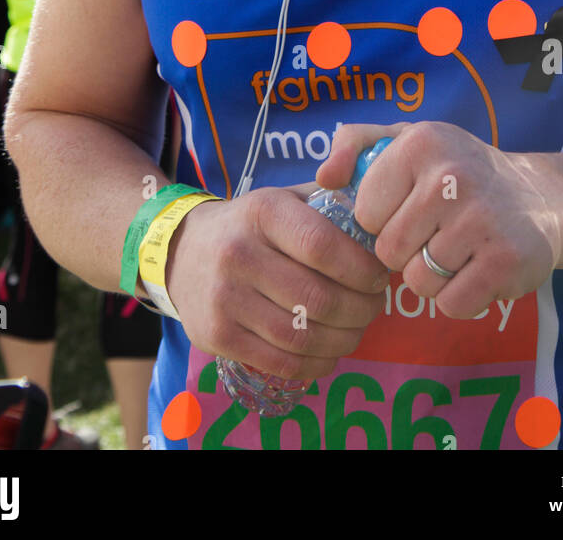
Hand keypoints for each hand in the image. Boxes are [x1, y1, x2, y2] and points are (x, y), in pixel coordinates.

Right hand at [163, 185, 388, 379]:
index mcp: (263, 212)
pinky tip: (329, 352)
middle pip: (317, 298)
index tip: (379, 276)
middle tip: (374, 307)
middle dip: (361, 309)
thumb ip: (329, 201)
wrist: (181, 251)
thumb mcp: (282, 199)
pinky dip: (316, 364)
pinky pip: (280, 363)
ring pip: (301, 337)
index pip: (322, 245)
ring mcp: (224, 299)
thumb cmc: (249, 226)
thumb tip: (381, 213)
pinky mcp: (216, 336)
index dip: (361, 268)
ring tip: (356, 330)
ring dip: (343, 340)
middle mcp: (239, 254)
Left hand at [316, 121, 562, 318]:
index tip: (407, 209)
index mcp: (420, 142)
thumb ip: (356, 145)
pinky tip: (476, 271)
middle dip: (405, 251)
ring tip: (456, 251)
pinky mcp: (506, 262)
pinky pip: (451, 305)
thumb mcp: (409, 140)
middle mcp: (451, 177)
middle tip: (434, 233)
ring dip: (432, 276)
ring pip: (418, 281)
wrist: (540, 199)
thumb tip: (323, 179)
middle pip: (388, 250)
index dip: (382, 219)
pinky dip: (459, 298)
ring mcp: (482, 220)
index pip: (365, 211)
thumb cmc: (458, 171)